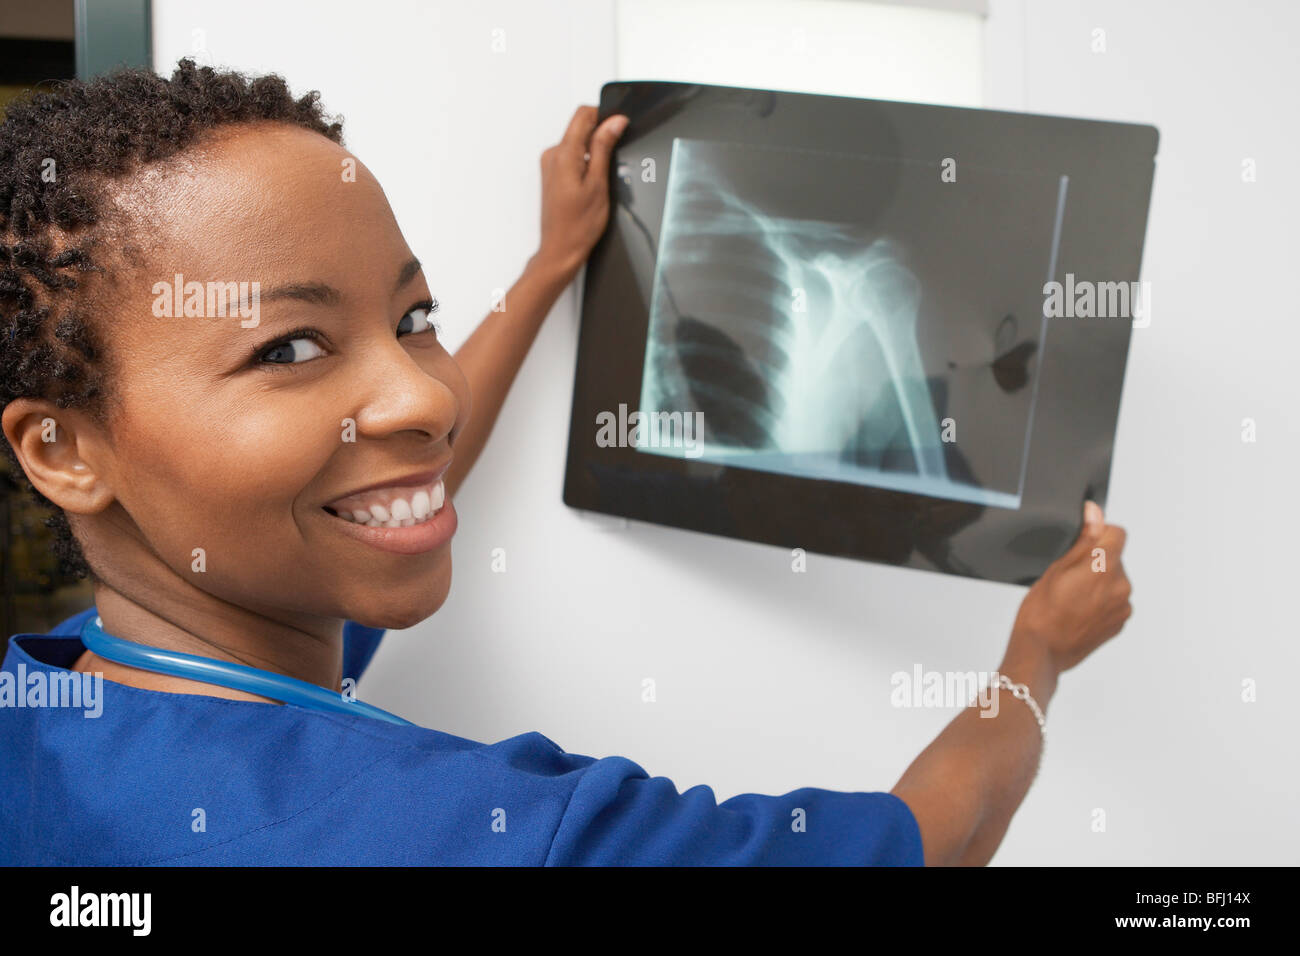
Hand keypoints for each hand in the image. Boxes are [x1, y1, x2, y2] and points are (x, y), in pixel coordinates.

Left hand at [530, 105, 628, 282]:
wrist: (560, 250)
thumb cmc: (578, 226)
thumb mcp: (598, 183)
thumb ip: (604, 147)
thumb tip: (614, 122)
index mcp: (563, 154)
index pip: (583, 114)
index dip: (604, 116)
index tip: (618, 128)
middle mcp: (552, 155)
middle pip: (580, 127)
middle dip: (599, 137)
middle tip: (611, 163)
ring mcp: (550, 165)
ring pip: (577, 143)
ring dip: (592, 153)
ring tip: (600, 179)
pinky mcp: (552, 174)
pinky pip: (571, 157)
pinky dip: (584, 163)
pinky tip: (591, 184)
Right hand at [1009, 501, 1133, 678]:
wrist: (1041, 652)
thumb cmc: (1040, 612)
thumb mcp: (1056, 568)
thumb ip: (1084, 538)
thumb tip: (1095, 512)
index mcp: (1105, 567)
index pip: (1117, 533)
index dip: (1098, 534)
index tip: (1081, 546)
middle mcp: (1121, 586)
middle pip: (1114, 558)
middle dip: (1095, 562)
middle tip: (1066, 578)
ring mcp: (1122, 606)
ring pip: (1113, 580)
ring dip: (1098, 583)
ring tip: (1070, 598)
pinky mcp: (1119, 622)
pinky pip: (1113, 601)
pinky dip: (1100, 602)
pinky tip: (1077, 611)